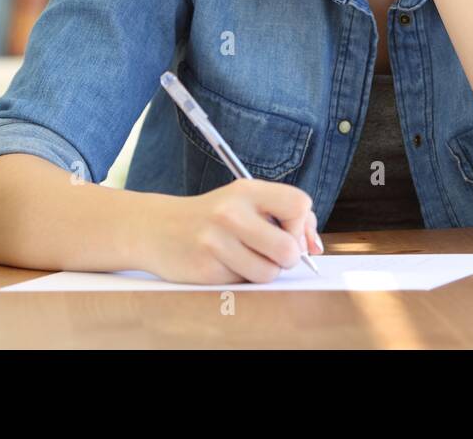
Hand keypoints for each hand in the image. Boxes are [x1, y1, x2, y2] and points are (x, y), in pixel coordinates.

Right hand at [139, 179, 323, 284]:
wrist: (157, 228)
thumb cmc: (213, 217)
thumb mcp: (246, 202)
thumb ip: (285, 217)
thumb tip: (315, 249)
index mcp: (247, 190)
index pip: (299, 204)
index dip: (302, 225)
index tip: (291, 233)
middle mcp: (231, 212)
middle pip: (288, 248)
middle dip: (288, 259)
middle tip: (274, 255)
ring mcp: (216, 241)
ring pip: (268, 273)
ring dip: (264, 272)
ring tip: (247, 259)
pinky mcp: (205, 268)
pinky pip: (242, 283)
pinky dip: (240, 278)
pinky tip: (224, 264)